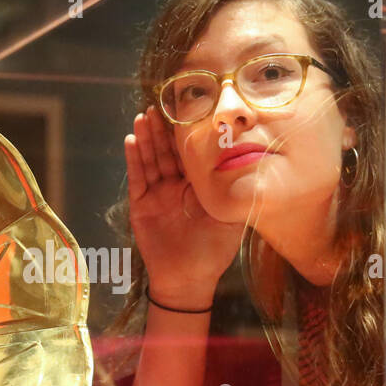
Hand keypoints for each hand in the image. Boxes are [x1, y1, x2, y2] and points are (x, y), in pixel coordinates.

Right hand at [124, 105, 243, 305]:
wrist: (189, 279)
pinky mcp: (140, 206)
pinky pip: (137, 179)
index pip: (189, 153)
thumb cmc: (213, 251)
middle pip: (166, 152)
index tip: (185, 109)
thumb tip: (253, 161)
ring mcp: (156, 195)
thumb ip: (235, 190)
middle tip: (157, 105)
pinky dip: (134, 160)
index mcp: (196, 186)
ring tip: (142, 117)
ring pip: (150, 160)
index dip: (186, 132)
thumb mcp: (230, 216)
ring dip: (146, 138)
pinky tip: (131, 141)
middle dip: (161, 129)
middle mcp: (174, 186)